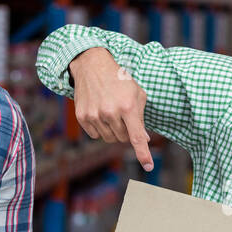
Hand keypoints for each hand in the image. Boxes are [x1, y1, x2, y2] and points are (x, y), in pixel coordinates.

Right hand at [70, 47, 153, 170]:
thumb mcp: (137, 93)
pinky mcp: (82, 116)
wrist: (92, 65)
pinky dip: (100, 128)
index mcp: (128, 106)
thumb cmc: (119, 79)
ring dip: (113, 131)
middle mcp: (110, 112)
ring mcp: (94, 115)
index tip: (148, 166)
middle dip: (126, 132)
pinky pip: (95, 135)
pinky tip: (100, 113)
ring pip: (109, 138)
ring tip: (111, 112)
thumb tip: (144, 140)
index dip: (143, 154)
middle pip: (123, 139)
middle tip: (123, 116)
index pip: (137, 137)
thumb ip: (141, 118)